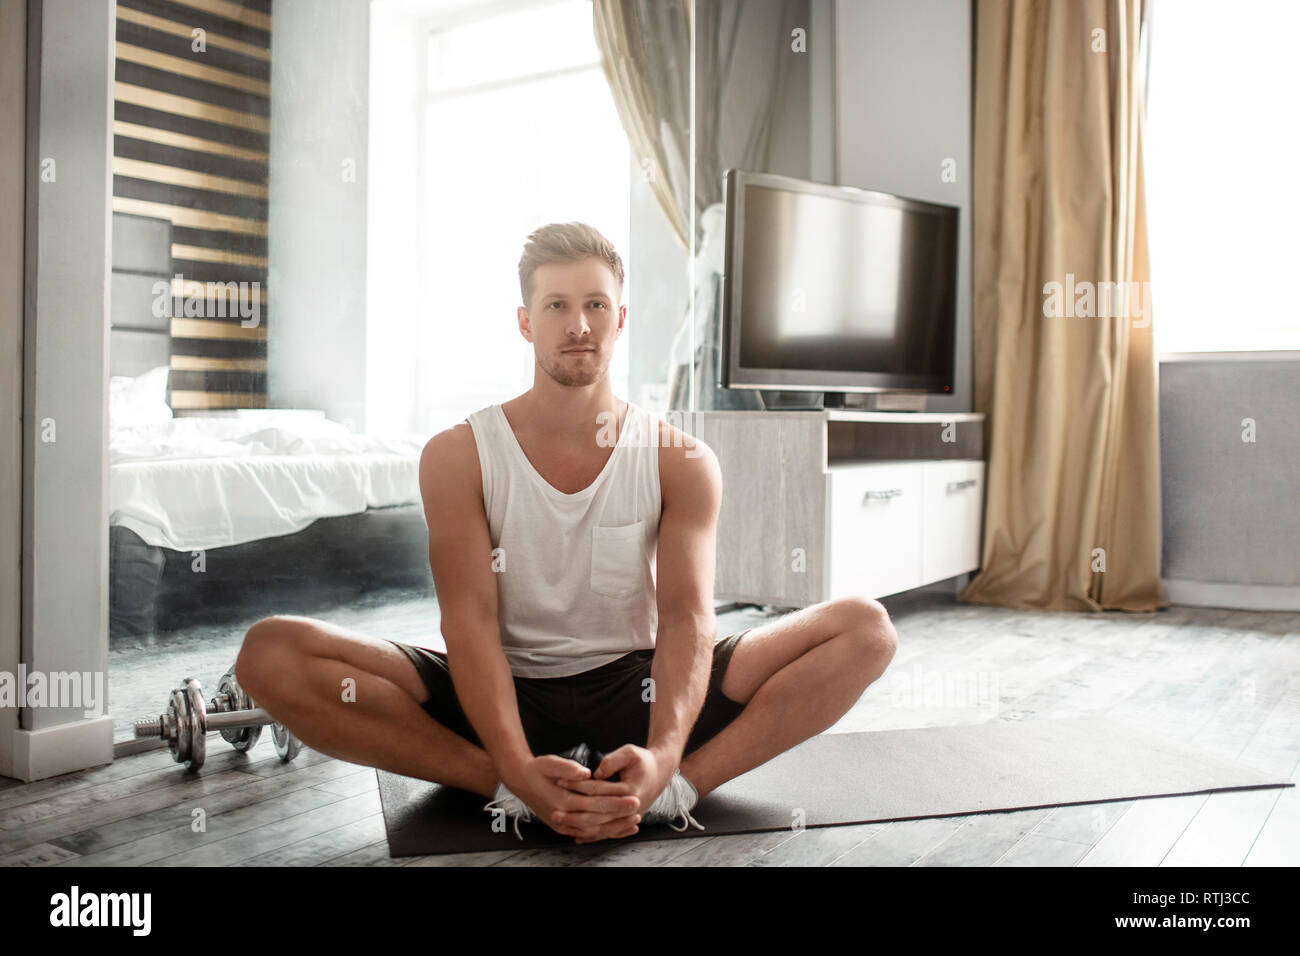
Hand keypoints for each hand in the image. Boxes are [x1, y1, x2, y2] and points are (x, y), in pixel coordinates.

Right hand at [500, 754, 641, 841]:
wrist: (520, 781)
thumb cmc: (537, 769)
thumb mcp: (548, 762)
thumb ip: (567, 768)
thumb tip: (585, 773)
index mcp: (562, 800)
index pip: (594, 804)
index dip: (615, 802)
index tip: (633, 797)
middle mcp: (562, 816)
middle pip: (596, 820)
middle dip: (619, 816)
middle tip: (639, 809)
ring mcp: (562, 824)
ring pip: (593, 831)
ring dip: (614, 828)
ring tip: (634, 822)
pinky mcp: (563, 827)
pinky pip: (587, 834)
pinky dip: (604, 832)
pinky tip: (620, 829)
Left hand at [557, 744, 674, 844]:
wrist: (659, 773)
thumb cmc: (643, 761)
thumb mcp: (631, 752)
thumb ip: (613, 760)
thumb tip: (596, 773)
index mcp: (630, 791)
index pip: (598, 790)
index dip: (577, 785)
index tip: (560, 781)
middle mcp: (629, 808)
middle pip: (597, 814)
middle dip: (574, 813)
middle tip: (554, 810)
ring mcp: (628, 817)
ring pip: (600, 827)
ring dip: (579, 827)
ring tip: (560, 823)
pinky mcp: (625, 821)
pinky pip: (606, 831)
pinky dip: (591, 834)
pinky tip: (576, 835)